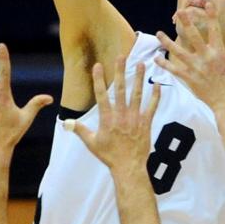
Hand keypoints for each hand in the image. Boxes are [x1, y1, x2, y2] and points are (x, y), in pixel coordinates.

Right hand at [64, 57, 159, 174]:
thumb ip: (80, 130)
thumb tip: (66, 122)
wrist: (128, 166)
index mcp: (107, 119)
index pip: (101, 95)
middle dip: (120, 72)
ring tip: (141, 64)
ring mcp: (135, 118)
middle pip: (120, 89)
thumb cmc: (109, 155)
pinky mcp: (146, 123)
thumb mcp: (91, 143)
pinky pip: (152, 107)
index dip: (99, 79)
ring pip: (137, 94)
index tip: (98, 66)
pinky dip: (155, 96)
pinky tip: (158, 84)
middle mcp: (121, 115)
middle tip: (121, 57)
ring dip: (139, 78)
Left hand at [155, 2, 224, 112]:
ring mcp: (196, 69)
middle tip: (180, 12)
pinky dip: (164, 64)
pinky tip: (156, 58)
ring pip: (179, 52)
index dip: (212, 16)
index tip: (208, 4)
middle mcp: (206, 58)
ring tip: (159, 33)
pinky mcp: (189, 79)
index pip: (215, 30)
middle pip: (194, 37)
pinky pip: (174, 70)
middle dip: (187, 23)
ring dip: (168, 42)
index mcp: (220, 53)